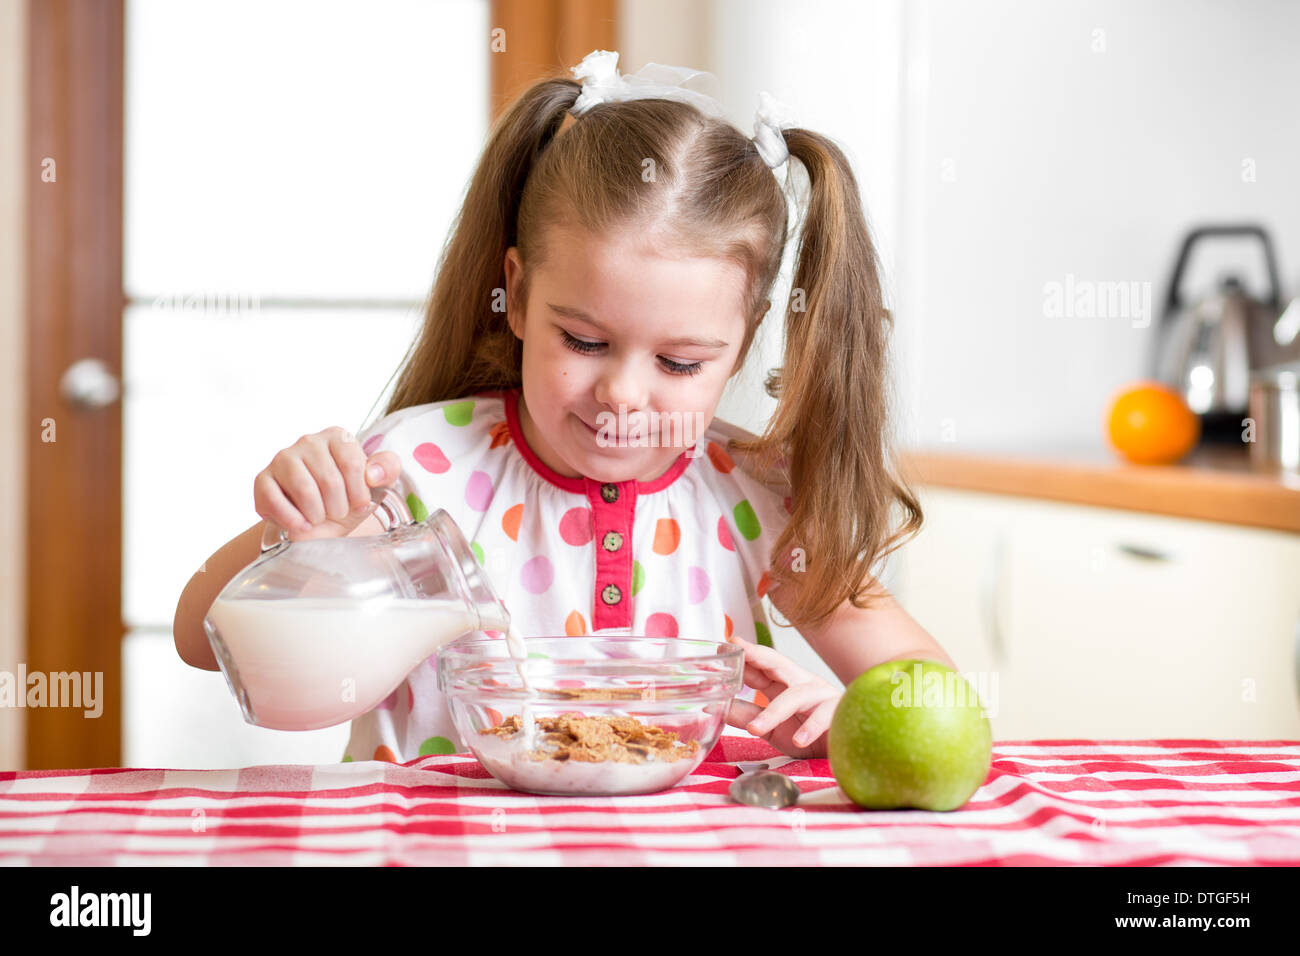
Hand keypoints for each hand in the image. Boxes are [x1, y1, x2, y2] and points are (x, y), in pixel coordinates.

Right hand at [253, 426, 400, 539]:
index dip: (359, 492)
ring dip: (318, 515)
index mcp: (337, 437)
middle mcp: (308, 441)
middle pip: (330, 480)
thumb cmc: (347, 500)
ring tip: (320, 517)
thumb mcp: (375, 487)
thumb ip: (387, 470)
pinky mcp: (263, 480)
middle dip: (338, 507)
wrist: (319, 526)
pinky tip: (302, 525)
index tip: (359, 503)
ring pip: (305, 491)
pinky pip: (276, 501)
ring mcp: (283, 458)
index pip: (352, 463)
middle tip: (337, 512)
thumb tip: (374, 473)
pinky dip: (293, 520)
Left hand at [723, 632, 841, 758]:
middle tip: (739, 650)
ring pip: (796, 696)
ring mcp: (821, 695)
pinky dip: (811, 729)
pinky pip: (824, 717)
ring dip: (775, 712)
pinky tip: (800, 740)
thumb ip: (746, 715)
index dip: (744, 654)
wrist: (845, 751)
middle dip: (758, 656)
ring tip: (755, 728)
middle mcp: (802, 683)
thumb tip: (712, 706)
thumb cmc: (808, 737)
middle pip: (779, 664)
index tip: (724, 645)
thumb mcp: (771, 729)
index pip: (761, 665)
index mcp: (784, 684)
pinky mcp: (839, 712)